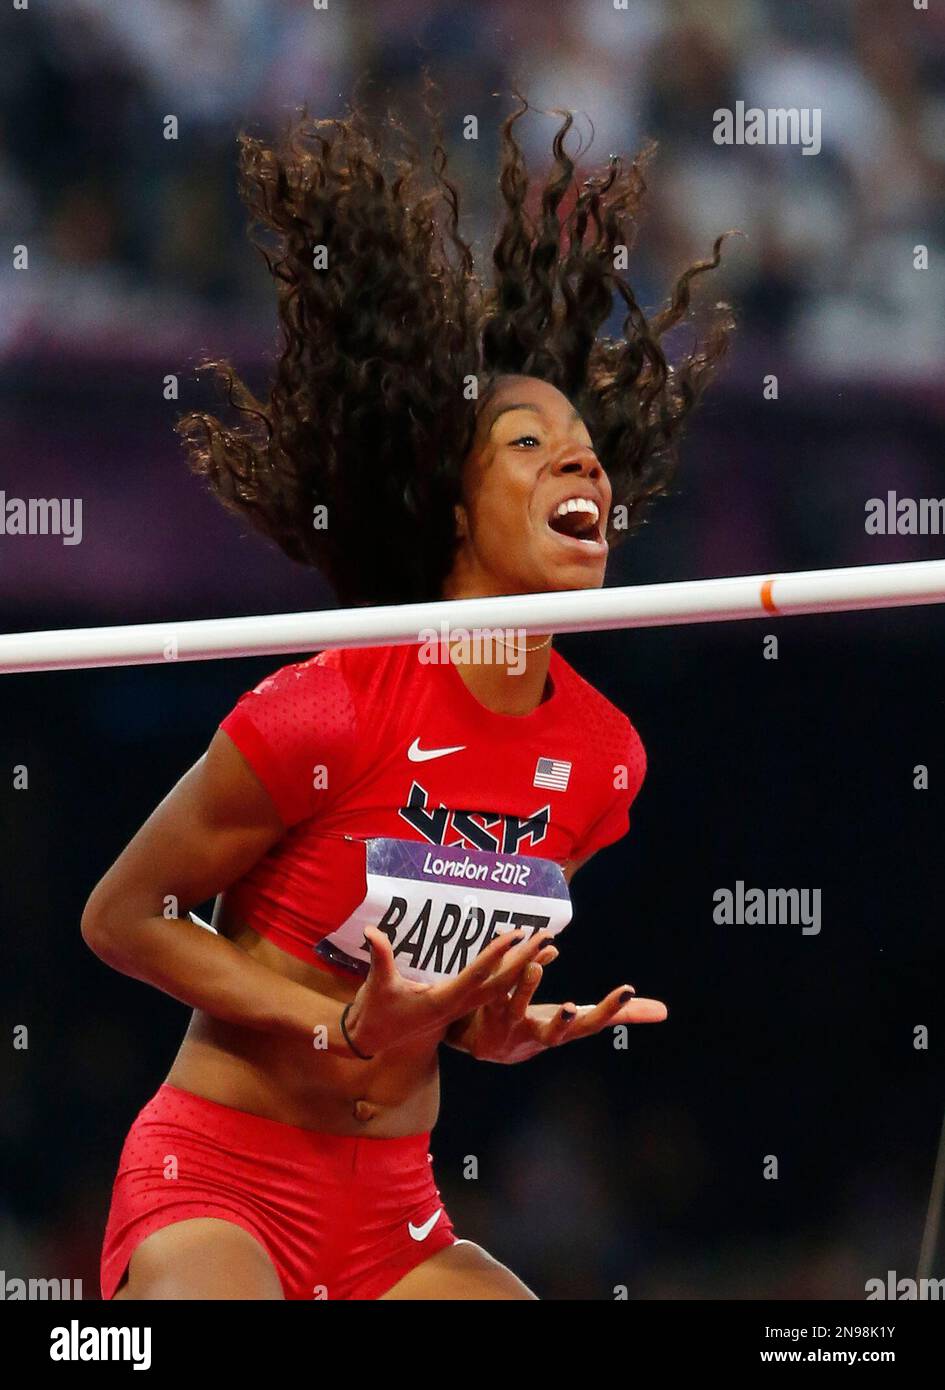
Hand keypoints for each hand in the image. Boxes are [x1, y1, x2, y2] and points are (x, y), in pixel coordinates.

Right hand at [342, 924, 558, 1057]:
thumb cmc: (378, 1013)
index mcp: (444, 1001)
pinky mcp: (462, 1006)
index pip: (476, 975)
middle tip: (546, 936)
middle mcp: (459, 1005)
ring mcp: (463, 1007)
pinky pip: (495, 990)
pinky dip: (513, 974)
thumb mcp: (378, 984)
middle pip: (500, 983)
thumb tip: (372, 931)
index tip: (516, 935)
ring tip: (549, 947)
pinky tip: (528, 961)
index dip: (496, 954)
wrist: (375, 1041)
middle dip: (524, 960)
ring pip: (502, 987)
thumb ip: (379, 957)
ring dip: (526, 968)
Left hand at [448, 955, 667, 1063]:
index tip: (627, 991)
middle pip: (555, 1031)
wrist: (483, 1042)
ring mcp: (509, 1023)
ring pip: (516, 1004)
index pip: (591, 1026)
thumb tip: (664, 1012)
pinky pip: (493, 986)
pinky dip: (503, 965)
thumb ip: (618, 1016)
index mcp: (563, 1034)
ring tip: (536, 963)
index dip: (609, 1011)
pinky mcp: (485, 1007)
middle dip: (566, 1021)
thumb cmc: (540, 1027)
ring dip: (526, 986)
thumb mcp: (580, 1022)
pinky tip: (514, 943)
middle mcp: (537, 1034)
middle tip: (574, 1008)